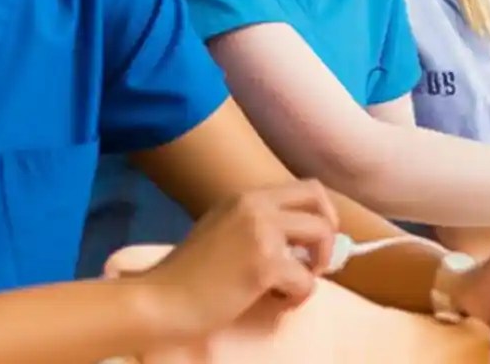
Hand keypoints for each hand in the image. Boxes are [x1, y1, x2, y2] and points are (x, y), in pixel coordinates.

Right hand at [107, 180, 338, 343]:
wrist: (160, 299)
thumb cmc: (188, 273)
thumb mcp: (222, 230)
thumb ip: (258, 226)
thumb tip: (300, 243)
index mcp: (246, 196)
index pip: (307, 188)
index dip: (323, 213)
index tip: (315, 241)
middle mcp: (256, 205)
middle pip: (320, 202)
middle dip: (329, 235)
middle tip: (314, 262)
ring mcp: (261, 231)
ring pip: (321, 236)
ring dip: (314, 267)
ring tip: (290, 286)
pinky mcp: (264, 264)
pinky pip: (307, 279)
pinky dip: (298, 296)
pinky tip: (275, 302)